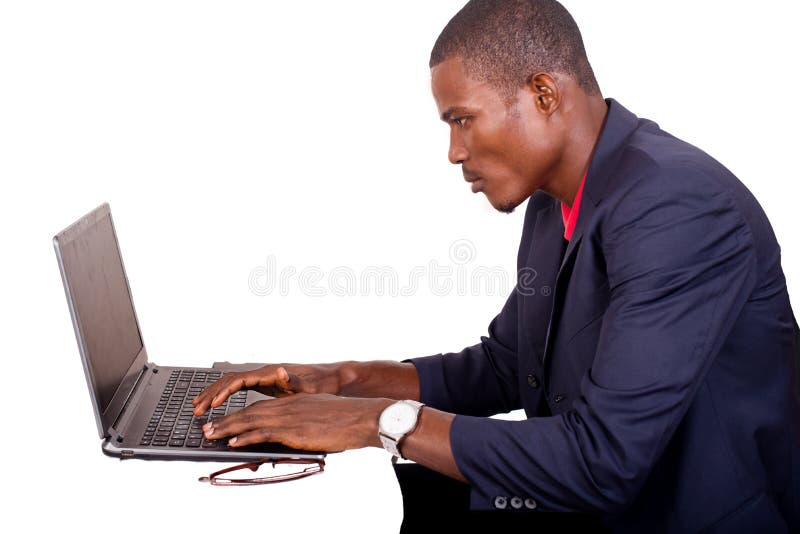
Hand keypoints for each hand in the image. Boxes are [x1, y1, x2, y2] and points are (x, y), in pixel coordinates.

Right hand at [192, 363, 339, 415]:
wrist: (334, 380)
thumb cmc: (323, 384)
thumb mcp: (311, 387)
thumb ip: (295, 382)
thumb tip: (282, 372)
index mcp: (272, 374)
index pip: (240, 380)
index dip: (224, 391)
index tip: (213, 404)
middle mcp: (266, 373)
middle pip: (230, 380)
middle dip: (212, 394)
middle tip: (197, 409)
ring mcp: (265, 378)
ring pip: (232, 383)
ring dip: (214, 394)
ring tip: (199, 407)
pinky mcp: (266, 384)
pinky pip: (239, 388)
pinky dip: (225, 395)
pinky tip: (217, 404)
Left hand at [202, 394, 393, 451]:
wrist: (361, 416)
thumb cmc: (348, 418)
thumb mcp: (322, 412)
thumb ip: (307, 420)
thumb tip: (301, 431)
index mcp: (294, 401)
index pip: (260, 406)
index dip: (240, 414)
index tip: (225, 420)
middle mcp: (287, 406)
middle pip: (249, 411)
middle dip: (226, 420)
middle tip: (207, 427)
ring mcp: (289, 416)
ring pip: (250, 420)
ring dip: (227, 428)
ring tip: (210, 434)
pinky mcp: (293, 428)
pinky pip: (262, 432)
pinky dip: (244, 437)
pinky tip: (232, 442)